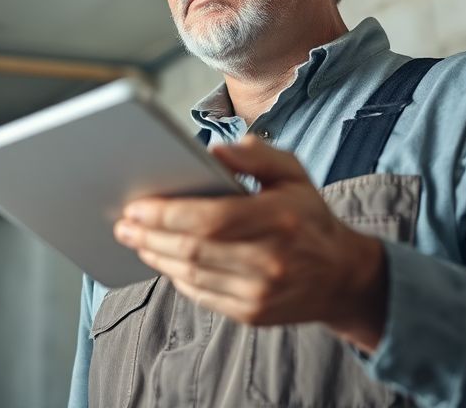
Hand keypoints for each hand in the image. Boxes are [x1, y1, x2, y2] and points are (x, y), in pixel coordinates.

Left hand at [113, 135, 387, 351]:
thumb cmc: (309, 217)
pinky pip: (202, 295)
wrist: (343, 277)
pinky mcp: (252, 314)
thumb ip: (256, 155)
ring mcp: (260, 292)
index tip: (136, 205)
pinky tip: (161, 258)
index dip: (167, 214)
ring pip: (192, 275)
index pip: (211, 219)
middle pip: (193, 249)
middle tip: (123, 222)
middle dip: (150, 235)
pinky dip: (176, 276)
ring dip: (156, 256)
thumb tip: (213, 151)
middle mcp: (270, 260)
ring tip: (134, 238)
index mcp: (279, 219)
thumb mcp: (294, 174)